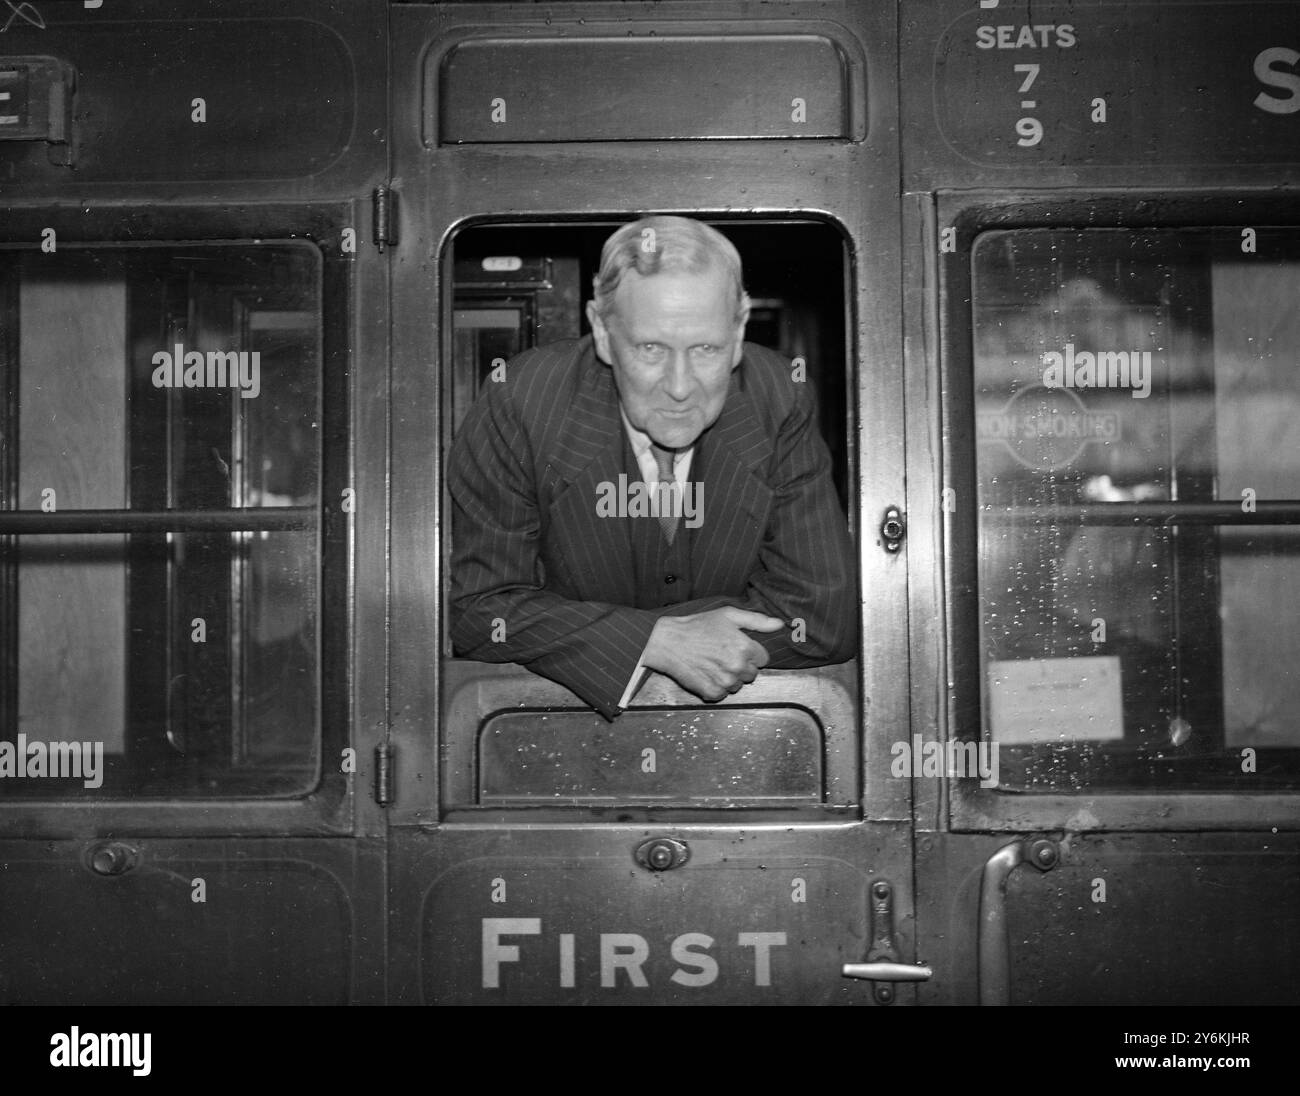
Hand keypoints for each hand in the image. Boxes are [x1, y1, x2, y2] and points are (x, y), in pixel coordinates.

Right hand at [641, 608, 785, 701]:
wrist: (667, 642)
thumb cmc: (697, 626)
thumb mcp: (728, 615)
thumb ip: (757, 620)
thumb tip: (780, 624)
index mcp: (745, 648)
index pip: (763, 659)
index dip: (750, 652)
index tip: (736, 647)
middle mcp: (738, 667)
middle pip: (752, 674)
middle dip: (741, 665)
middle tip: (722, 654)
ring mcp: (725, 682)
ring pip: (738, 685)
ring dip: (729, 677)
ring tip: (713, 663)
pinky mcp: (712, 693)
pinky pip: (723, 695)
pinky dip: (716, 687)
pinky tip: (706, 673)